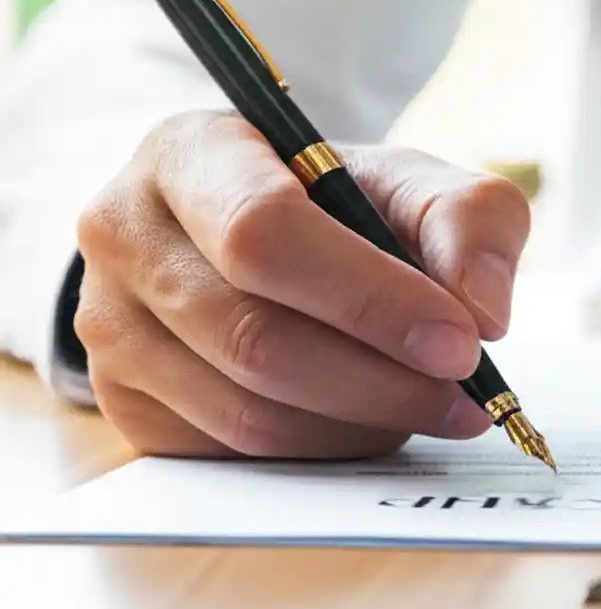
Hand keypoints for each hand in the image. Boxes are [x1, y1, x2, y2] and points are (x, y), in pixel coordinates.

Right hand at [75, 111, 529, 458]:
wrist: (259, 243)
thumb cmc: (338, 207)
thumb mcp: (413, 183)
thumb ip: (468, 220)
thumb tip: (481, 310)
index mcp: (191, 154)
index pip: (264, 234)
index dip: (371, 300)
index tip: (461, 343)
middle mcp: (128, 235)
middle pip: (255, 339)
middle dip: (383, 381)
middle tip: (468, 399)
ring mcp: (111, 327)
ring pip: (249, 413)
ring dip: (362, 423)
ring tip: (429, 405)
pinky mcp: (128, 404)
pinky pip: (238, 454)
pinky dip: (324, 449)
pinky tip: (367, 419)